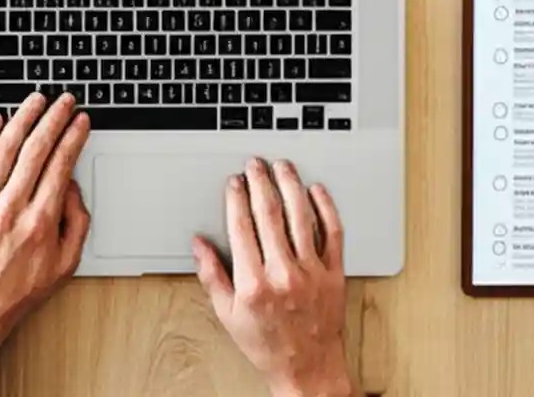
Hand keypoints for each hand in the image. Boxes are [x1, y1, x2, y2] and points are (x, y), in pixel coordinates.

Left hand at [0, 93, 91, 376]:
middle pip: (36, 150)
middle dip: (54, 119)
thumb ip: (77, 221)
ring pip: (4, 149)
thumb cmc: (19, 290)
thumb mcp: (66, 263)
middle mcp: (11, 208)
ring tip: (35, 101)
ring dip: (22, 119)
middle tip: (64, 102)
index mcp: (40, 221)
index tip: (81, 122)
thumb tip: (72, 186)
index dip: (74, 137)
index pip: (61, 165)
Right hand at [194, 159, 351, 396]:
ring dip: (291, 185)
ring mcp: (312, 272)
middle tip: (256, 165)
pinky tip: (317, 191)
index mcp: (253, 284)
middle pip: (270, 214)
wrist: (307, 368)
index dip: (237, 197)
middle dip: (260, 182)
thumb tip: (199, 244)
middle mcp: (283, 274)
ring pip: (301, 216)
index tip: (235, 182)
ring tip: (283, 167)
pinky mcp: (334, 273)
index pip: (242, 226)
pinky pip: (332, 232)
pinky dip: (326, 207)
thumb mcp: (228, 314)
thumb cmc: (268, 345)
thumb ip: (211, 275)